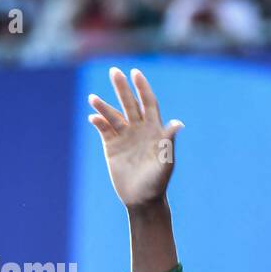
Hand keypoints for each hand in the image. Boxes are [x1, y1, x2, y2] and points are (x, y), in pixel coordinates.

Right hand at [87, 67, 183, 210]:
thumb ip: (169, 142)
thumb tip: (178, 123)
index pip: (148, 103)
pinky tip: (93, 118)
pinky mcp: (112, 146)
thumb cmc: (158, 182)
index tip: (135, 73)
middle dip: (122, 87)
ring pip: (113, 115)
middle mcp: (139, 130)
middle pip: (130, 103)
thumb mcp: (165, 162)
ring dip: (103, 106)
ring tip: (93, 98)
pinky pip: (103, 129)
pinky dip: (98, 122)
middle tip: (114, 71)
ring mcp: (125, 137)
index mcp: (154, 130)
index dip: (143, 88)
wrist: (142, 200)